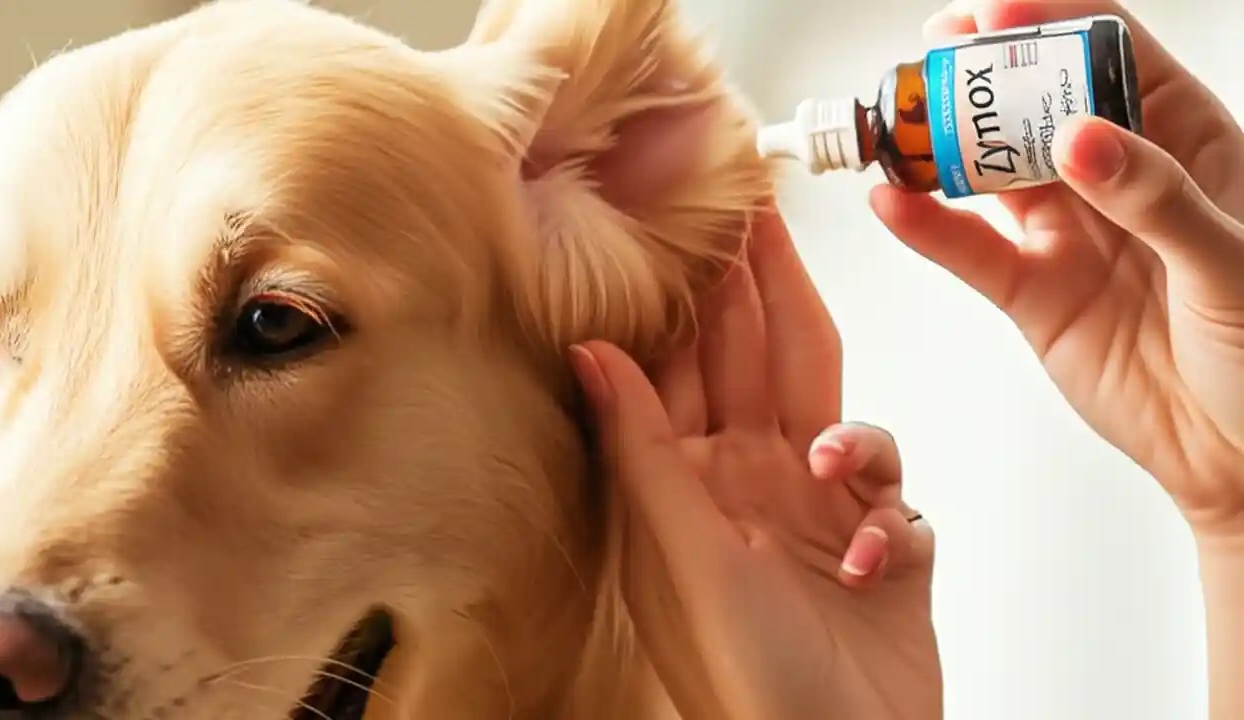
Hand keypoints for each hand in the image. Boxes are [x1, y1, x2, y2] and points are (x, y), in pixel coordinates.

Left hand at [570, 211, 939, 719]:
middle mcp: (753, 487)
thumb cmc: (745, 679)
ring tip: (827, 461)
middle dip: (767, 296)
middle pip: (768, 366)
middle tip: (767, 216)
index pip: (693, 364)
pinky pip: (895, 502)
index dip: (699, 292)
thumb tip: (590, 350)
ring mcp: (817, 517)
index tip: (705, 219)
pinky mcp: (880, 552)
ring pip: (839, 421)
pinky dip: (888, 524)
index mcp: (692, 483)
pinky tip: (866, 563)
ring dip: (844, 428)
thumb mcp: (679, 555)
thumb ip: (641, 448)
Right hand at [873, 0, 1243, 537]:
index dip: (1049, 23)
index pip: (1110, 56)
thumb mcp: (1233, 262)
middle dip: (977, 77)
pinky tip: (893, 200)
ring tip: (892, 127)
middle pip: (1035, 103)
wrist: (1238, 455)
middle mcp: (1116, 178)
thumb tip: (1081, 137)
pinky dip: (926, 226)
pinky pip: (970, 250)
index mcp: (1184, 142)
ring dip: (939, 146)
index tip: (991, 15)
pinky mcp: (1031, 293)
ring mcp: (1069, 233)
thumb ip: (1156, 196)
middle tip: (925, 64)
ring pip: (991, 171)